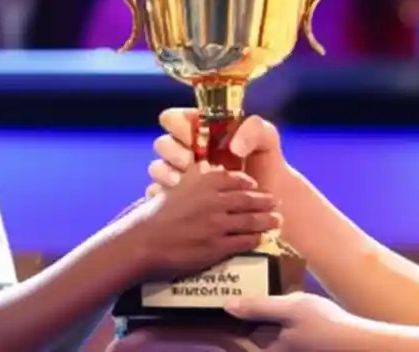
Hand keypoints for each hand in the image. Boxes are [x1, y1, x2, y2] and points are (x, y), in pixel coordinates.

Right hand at [129, 164, 280, 280]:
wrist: (142, 243)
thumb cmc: (153, 216)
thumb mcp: (174, 188)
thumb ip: (192, 180)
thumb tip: (205, 171)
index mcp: (203, 182)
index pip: (235, 179)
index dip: (248, 182)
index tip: (255, 185)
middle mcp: (214, 201)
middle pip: (248, 198)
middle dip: (265, 201)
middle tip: (275, 202)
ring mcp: (217, 224)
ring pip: (251, 220)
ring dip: (267, 220)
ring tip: (277, 220)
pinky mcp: (217, 247)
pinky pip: (244, 241)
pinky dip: (255, 238)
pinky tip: (261, 239)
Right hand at [146, 108, 290, 198]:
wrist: (272, 200)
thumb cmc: (266, 165)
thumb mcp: (266, 141)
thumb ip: (254, 130)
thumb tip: (234, 146)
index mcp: (203, 130)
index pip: (175, 119)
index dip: (178, 124)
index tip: (192, 136)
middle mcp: (188, 151)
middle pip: (162, 144)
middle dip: (172, 152)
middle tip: (188, 162)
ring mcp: (181, 176)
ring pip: (157, 169)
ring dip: (166, 174)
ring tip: (181, 183)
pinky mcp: (180, 198)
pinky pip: (160, 195)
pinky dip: (166, 197)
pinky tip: (182, 201)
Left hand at [225, 292, 372, 351]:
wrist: (358, 345)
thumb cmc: (325, 326)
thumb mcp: (291, 309)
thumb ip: (259, 307)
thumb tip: (227, 306)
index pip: (228, 341)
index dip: (213, 328)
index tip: (203, 313)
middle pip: (240, 343)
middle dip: (229, 326)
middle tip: (221, 304)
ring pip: (255, 341)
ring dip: (246, 326)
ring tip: (239, 304)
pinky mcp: (294, 349)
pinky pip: (269, 340)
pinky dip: (262, 327)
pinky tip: (266, 312)